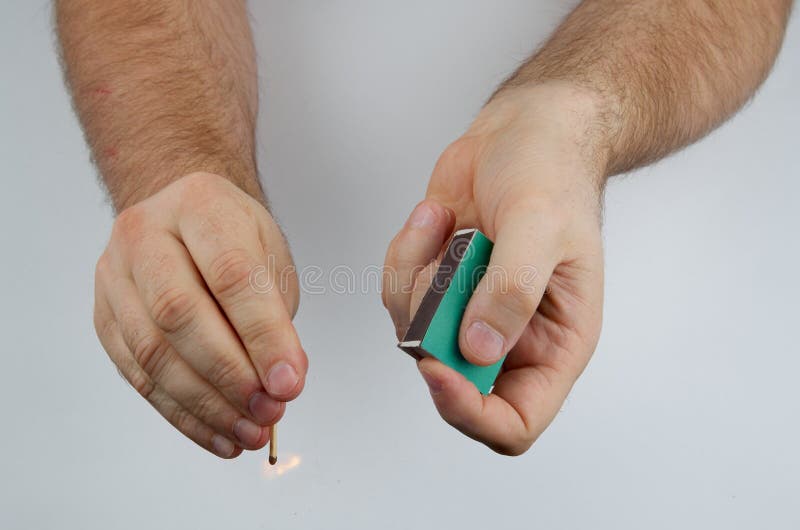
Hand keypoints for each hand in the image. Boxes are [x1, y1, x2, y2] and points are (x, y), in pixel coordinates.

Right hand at [94, 172, 307, 457]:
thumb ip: (274, 312)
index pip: (231, 274)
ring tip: (249, 432)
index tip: (291, 382)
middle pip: (179, 313)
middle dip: (230, 374)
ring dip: (206, 404)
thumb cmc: (233, 238)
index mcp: (198, 204)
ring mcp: (114, 276)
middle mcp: (144, 234)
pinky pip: (138, 376)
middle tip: (269, 410)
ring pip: (152, 352)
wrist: (182, 219)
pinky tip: (219, 434)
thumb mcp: (269, 255)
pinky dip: (182, 414)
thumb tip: (280, 381)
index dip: (263, 334)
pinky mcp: (104, 317)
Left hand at [384, 83, 605, 454]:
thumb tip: (476, 351)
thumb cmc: (552, 173)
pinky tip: (437, 217)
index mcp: (556, 342)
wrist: (524, 130)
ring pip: (415, 333)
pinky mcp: (437, 284)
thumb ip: (511, 292)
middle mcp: (510, 337)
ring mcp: (468, 312)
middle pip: (452, 382)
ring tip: (450, 225)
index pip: (514, 422)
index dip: (470, 412)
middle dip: (434, 328)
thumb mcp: (541, 228)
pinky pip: (398, 292)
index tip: (438, 366)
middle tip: (447, 269)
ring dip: (419, 279)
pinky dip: (407, 253)